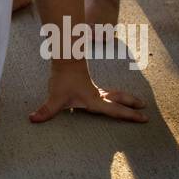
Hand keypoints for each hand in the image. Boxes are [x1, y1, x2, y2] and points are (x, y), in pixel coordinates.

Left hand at [30, 63, 148, 122]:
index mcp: (95, 101)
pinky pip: (107, 92)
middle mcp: (98, 96)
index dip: (129, 115)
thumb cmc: (63, 79)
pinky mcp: (90, 85)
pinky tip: (114, 97)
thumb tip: (33, 119)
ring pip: (115, 95)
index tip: (143, 117)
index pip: (115, 111)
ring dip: (126, 99)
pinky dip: (115, 95)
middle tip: (146, 110)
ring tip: (137, 102)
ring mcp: (95, 90)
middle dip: (132, 107)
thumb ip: (46, 110)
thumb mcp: (55, 98)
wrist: (65, 59)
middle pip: (119, 101)